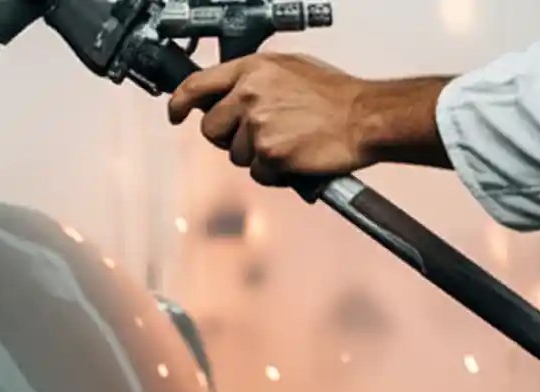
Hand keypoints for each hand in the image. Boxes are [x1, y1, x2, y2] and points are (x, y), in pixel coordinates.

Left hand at [168, 53, 371, 185]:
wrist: (365, 117)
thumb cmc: (335, 96)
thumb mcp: (289, 70)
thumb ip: (254, 80)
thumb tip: (228, 95)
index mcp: (252, 69)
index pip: (197, 85)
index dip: (179, 102)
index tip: (174, 113)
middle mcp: (249, 94)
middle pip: (211, 128)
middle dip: (229, 137)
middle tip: (260, 135)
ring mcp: (258, 124)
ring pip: (235, 155)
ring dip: (258, 156)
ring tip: (289, 141)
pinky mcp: (269, 153)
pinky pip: (258, 173)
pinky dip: (274, 173)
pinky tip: (295, 157)